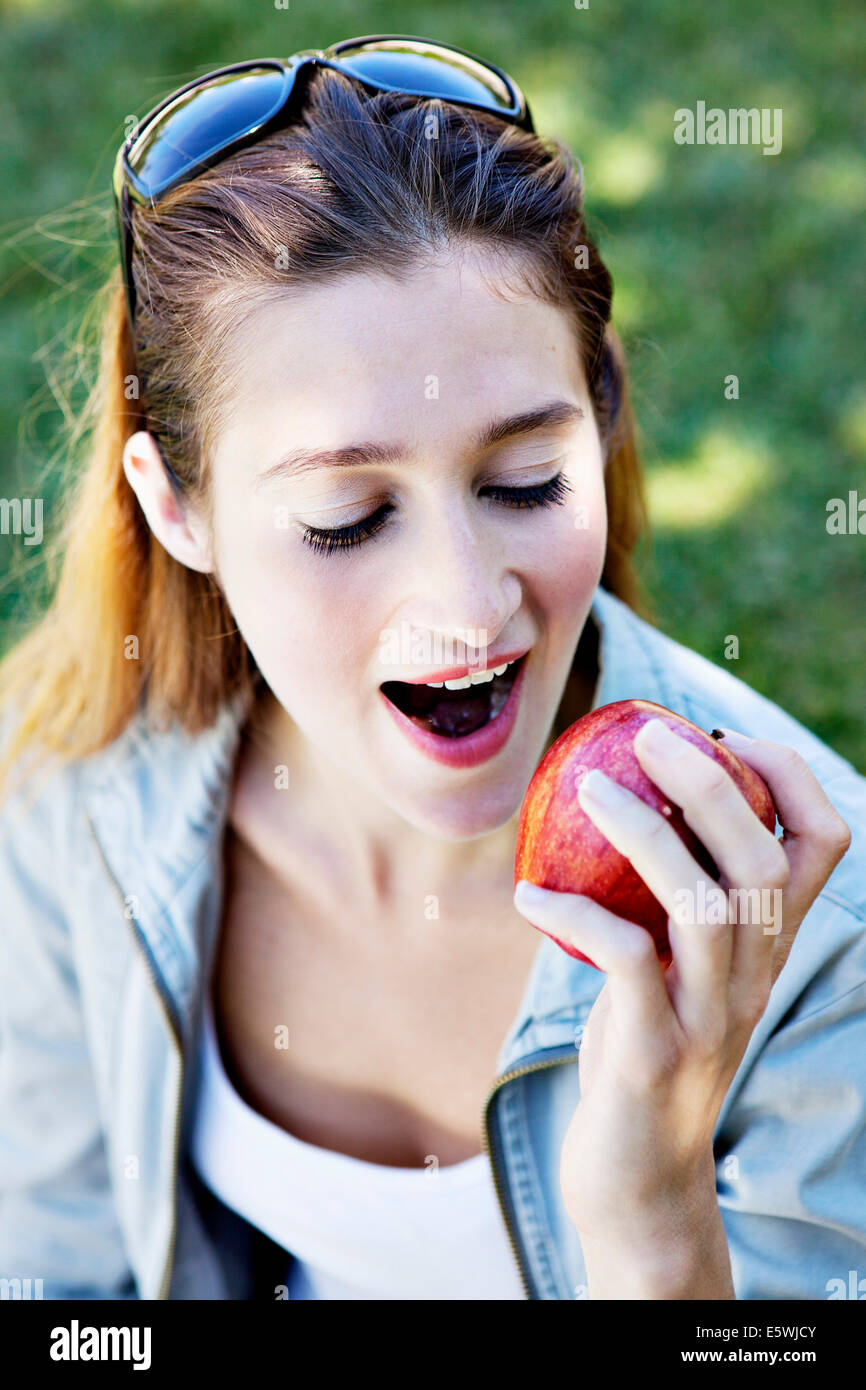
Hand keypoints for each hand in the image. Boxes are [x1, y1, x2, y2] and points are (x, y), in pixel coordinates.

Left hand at [513, 720, 851, 1288]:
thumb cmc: (642, 1052)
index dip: (789, 776)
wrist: (638, 1180)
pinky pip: (626, 960)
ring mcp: (711, 1017)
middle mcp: (755, 977)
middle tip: (652, 737)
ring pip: (706, 905)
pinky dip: (576, 914)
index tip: (726, 736)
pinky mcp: (657, 1052)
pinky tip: (530, 895)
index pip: (823, 846)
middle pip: (763, 862)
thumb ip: (661, 901)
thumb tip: (607, 799)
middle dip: (712, 784)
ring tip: (589, 788)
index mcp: (767, 947)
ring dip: (645, 834)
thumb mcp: (670, 967)